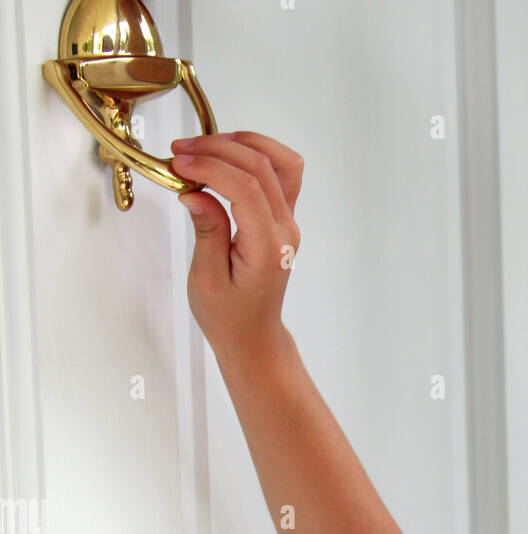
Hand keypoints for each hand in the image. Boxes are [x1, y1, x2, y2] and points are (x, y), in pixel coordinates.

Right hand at [170, 131, 303, 362]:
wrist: (252, 336)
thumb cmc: (229, 317)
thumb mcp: (206, 280)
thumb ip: (207, 232)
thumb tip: (196, 192)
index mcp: (268, 250)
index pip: (246, 188)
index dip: (211, 167)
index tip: (179, 164)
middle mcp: (284, 233)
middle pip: (262, 168)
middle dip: (219, 150)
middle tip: (182, 152)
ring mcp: (288, 223)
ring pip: (280, 162)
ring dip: (242, 145)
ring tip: (204, 147)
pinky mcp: (283, 219)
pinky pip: (280, 173)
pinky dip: (253, 155)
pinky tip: (225, 157)